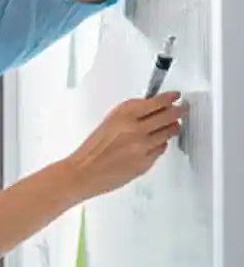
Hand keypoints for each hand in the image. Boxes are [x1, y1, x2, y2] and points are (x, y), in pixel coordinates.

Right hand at [64, 91, 182, 197]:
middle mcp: (136, 127)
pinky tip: (153, 143)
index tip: (175, 96)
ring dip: (171, 128)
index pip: (157, 101)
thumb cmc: (93, 148)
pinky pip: (162, 148)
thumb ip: (131, 114)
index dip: (170, 97)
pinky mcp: (147, 161)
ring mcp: (143, 145)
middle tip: (180, 110)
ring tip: (168, 127)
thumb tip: (153, 107)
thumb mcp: (110, 122)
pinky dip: (161, 144)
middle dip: (178, 111)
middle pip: (170, 115)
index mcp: (124, 114)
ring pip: (170, 131)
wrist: (85, 171)